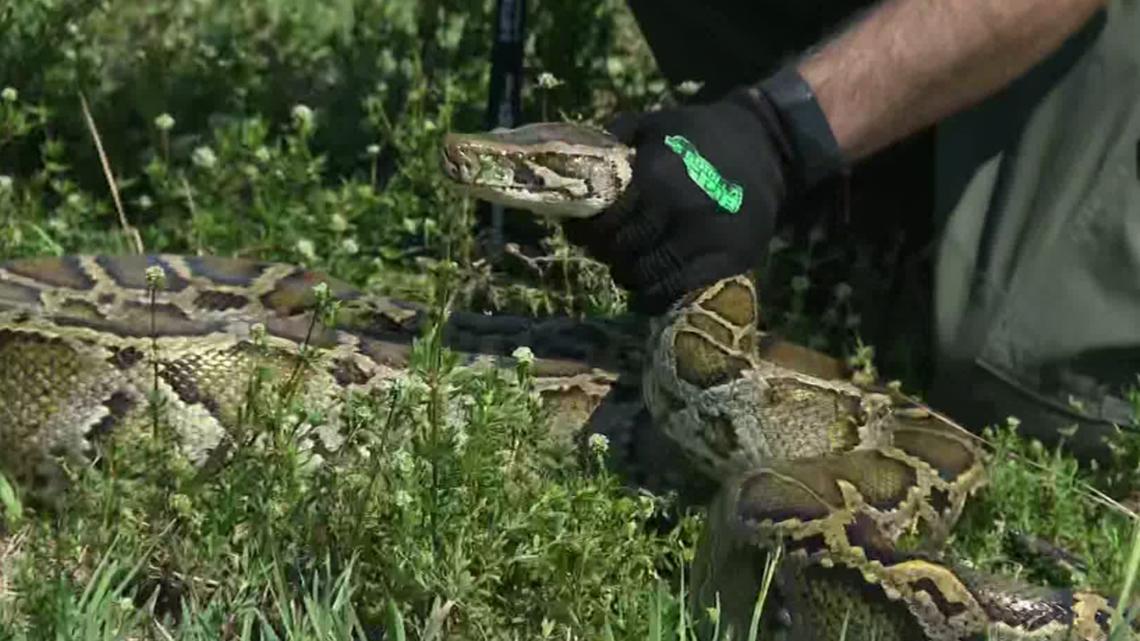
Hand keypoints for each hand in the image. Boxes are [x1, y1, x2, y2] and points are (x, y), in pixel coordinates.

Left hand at [563, 86, 796, 314]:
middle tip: (609, 249)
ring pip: (645, 277)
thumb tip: (577, 165)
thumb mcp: (657, 122)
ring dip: (630, 276)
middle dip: (607, 254)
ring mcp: (705, 241)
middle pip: (620, 253)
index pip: (603, 222)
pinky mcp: (727, 263)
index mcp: (655, 176)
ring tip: (631, 266)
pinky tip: (653, 284)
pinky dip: (656, 295)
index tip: (584, 233)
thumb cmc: (704, 134)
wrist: (771, 147)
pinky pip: (676, 293)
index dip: (587, 233)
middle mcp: (677, 211)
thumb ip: (615, 140)